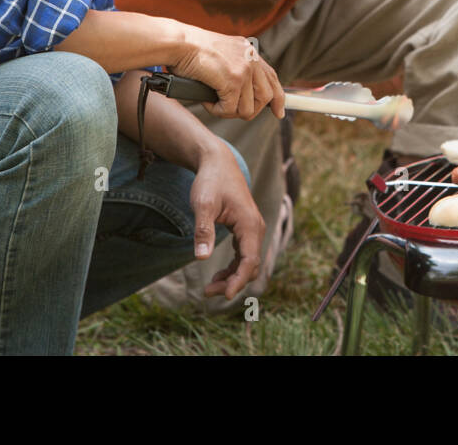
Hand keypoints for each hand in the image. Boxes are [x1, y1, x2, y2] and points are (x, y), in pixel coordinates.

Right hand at [167, 26, 284, 120]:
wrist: (178, 42)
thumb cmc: (189, 50)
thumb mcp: (220, 54)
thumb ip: (234, 67)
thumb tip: (238, 93)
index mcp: (248, 51)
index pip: (271, 77)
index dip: (278, 97)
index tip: (278, 112)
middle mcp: (251, 59)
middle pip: (266, 96)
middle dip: (251, 110)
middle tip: (231, 111)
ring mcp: (244, 70)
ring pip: (248, 108)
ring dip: (229, 112)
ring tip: (214, 103)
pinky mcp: (233, 80)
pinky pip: (231, 109)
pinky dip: (217, 111)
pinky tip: (207, 101)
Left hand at [190, 140, 266, 298]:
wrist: (217, 162)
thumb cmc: (211, 181)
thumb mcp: (203, 204)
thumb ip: (203, 231)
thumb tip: (201, 258)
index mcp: (249, 223)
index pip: (249, 260)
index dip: (238, 280)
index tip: (224, 295)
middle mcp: (256, 228)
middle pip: (251, 266)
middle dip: (233, 282)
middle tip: (207, 292)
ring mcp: (252, 229)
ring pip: (249, 263)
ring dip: (233, 277)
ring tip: (210, 288)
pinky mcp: (245, 229)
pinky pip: (245, 256)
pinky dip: (233, 268)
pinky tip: (218, 275)